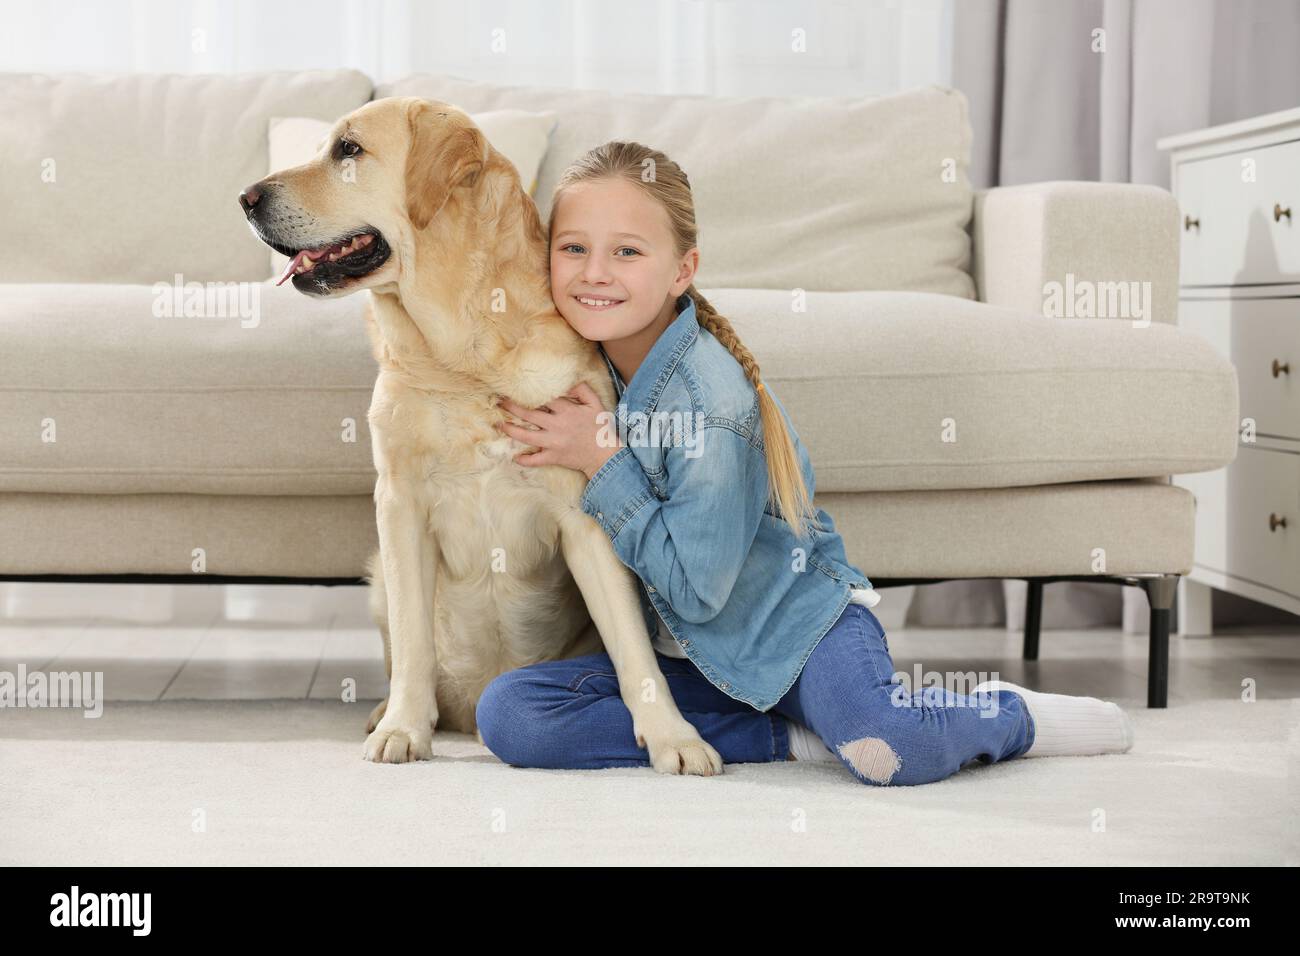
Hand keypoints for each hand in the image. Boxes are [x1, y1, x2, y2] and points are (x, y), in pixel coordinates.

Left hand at [496, 382, 622, 479]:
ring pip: (527, 436)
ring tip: (500, 424)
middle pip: (529, 414)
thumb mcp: (596, 404)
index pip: (544, 399)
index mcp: (566, 411)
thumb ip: (582, 390)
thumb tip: (567, 382)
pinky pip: (535, 460)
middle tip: (499, 402)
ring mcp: (553, 442)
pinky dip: (525, 460)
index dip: (529, 393)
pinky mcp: (554, 457)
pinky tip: (515, 457)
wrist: (605, 455)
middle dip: (512, 407)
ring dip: (511, 430)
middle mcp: (557, 425)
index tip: (516, 388)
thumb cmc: (601, 428)